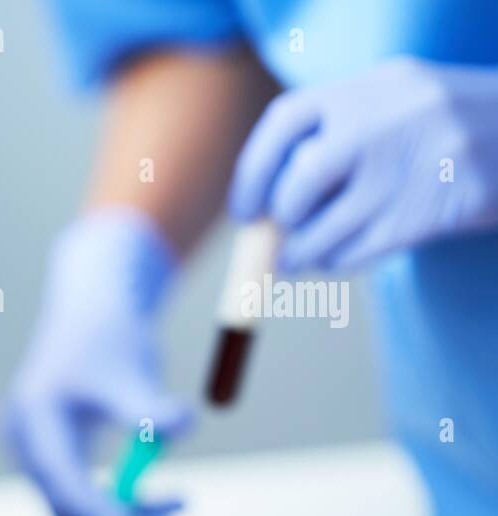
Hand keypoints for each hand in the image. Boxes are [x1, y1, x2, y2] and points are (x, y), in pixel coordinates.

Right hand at [0, 208, 191, 515]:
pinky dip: (118, 497)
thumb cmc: (111, 335)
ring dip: (126, 512)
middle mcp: (24, 441)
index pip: (66, 486)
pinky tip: (155, 485)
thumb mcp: (132, 369)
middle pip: (67, 509)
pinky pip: (80, 493)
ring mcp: (31, 450)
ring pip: (77, 506)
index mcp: (36, 419)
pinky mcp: (48, 454)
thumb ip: (149, 403)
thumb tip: (183, 428)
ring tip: (182, 501)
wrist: (90, 307)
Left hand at [230, 57, 497, 270]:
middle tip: (278, 233)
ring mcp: (410, 166)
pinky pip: (359, 249)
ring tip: (296, 259)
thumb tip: (262, 199)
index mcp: (369, 86)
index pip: (285, 120)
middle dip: (282, 215)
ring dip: (301, 251)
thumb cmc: (439, 129)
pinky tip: (333, 259)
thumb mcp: (392, 103)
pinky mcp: (428, 211)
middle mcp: (387, 119)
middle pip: (302, 178)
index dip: (252, 171)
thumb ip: (334, 133)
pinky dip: (335, 261)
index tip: (244, 210)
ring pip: (327, 225)